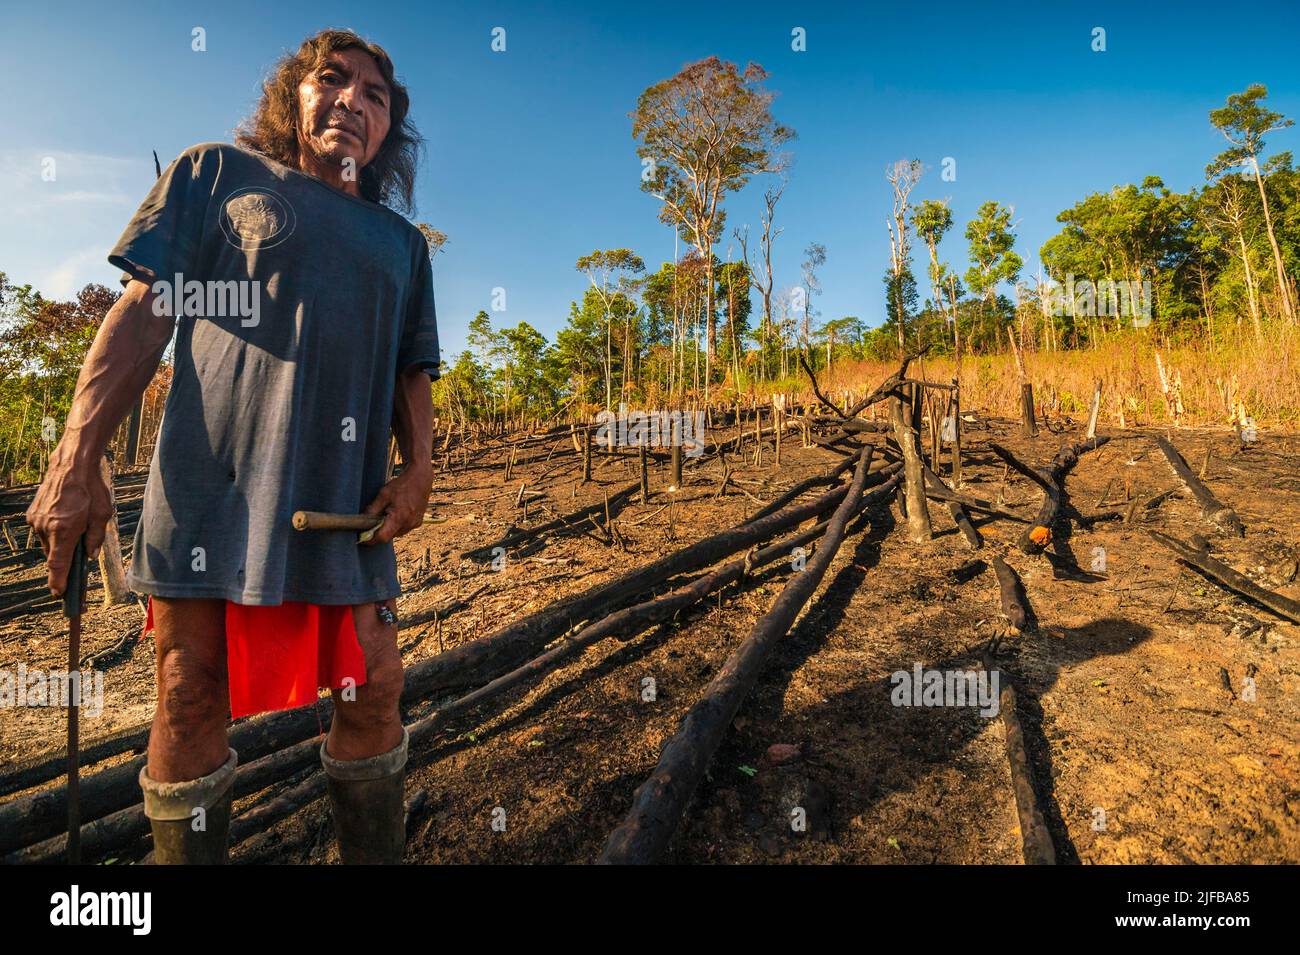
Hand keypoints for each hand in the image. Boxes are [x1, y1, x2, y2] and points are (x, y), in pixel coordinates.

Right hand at [26, 446, 111, 594]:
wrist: (71, 465)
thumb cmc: (91, 489)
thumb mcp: (103, 515)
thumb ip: (96, 537)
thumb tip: (90, 555)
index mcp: (64, 530)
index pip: (58, 564)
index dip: (58, 581)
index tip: (59, 594)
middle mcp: (45, 527)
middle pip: (54, 555)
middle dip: (64, 562)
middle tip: (76, 568)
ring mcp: (36, 520)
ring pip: (48, 543)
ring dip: (60, 544)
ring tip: (75, 531)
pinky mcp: (32, 513)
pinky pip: (43, 531)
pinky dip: (54, 532)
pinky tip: (66, 522)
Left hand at [360, 464, 432, 545]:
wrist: (421, 478)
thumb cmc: (402, 485)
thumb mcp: (383, 494)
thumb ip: (373, 509)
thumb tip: (362, 521)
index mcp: (399, 517)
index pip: (383, 537)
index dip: (371, 540)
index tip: (363, 540)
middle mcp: (409, 523)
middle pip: (389, 536)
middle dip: (380, 533)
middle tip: (371, 524)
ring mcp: (415, 524)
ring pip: (397, 533)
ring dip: (389, 529)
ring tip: (385, 515)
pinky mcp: (418, 522)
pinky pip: (404, 529)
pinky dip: (397, 525)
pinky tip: (395, 514)